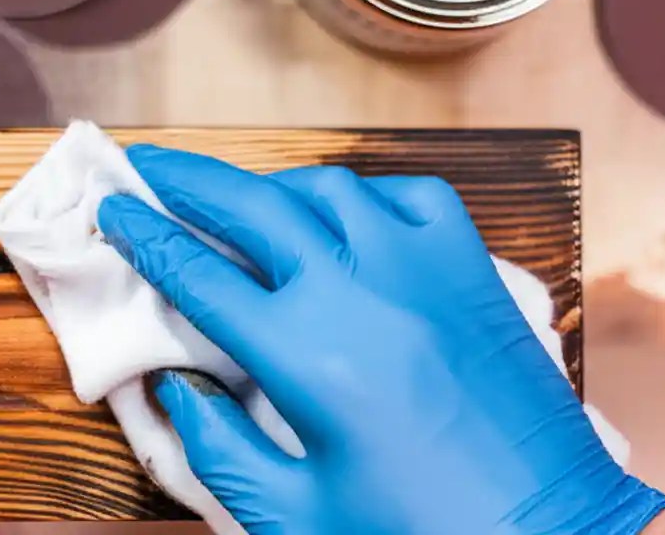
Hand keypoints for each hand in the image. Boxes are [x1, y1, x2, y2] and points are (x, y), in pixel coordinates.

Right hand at [98, 145, 664, 534]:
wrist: (552, 531)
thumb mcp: (296, 512)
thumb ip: (220, 446)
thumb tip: (174, 389)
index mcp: (308, 357)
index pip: (200, 275)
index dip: (146, 238)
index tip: (112, 209)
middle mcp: (364, 291)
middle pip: (254, 207)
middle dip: (189, 180)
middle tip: (148, 166)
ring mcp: (426, 269)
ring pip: (331, 189)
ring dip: (274, 186)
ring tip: (237, 197)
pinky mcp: (474, 270)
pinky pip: (412, 197)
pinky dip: (365, 193)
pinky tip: (344, 212)